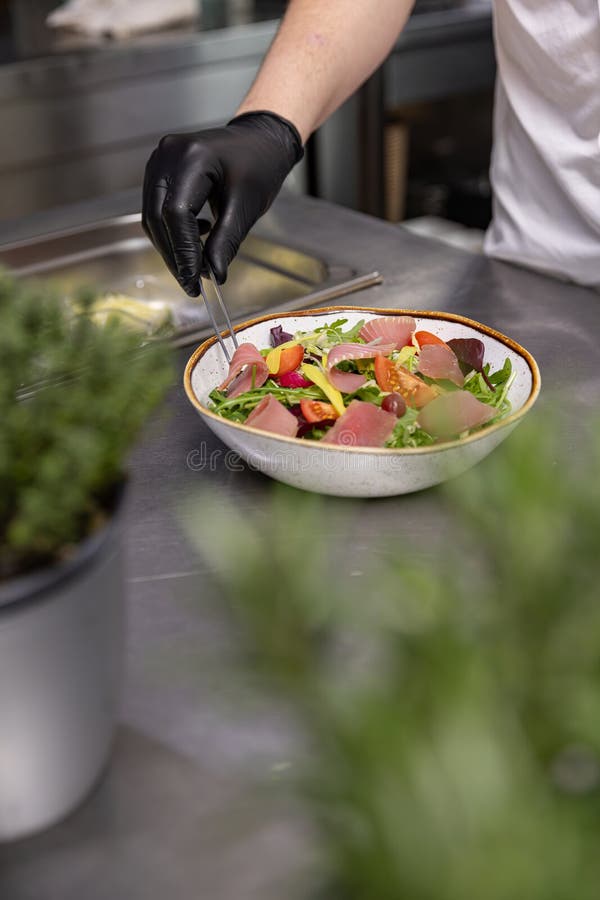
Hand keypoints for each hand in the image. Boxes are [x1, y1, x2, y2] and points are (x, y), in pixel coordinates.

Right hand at [142, 111, 302, 293]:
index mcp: (191, 157)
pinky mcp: (161, 172)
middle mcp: (168, 155)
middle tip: (191, 284)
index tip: (194, 281)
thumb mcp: (246, 207)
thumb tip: (213, 275)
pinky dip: (173, 231)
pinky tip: (198, 235)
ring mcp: (160, 161)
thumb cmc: (259, 166)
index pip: (176, 214)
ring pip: (153, 216)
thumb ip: (226, 242)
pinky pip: (157, 208)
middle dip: (174, 255)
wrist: (259, 142)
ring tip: (196, 266)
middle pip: (158, 217)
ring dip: (171, 247)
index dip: (183, 252)